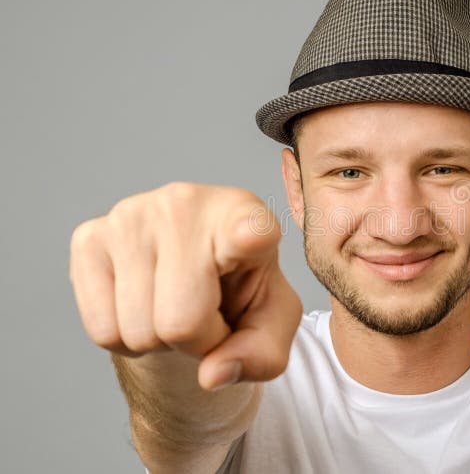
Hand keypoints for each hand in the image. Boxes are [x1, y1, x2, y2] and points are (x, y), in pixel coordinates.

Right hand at [69, 182, 302, 389]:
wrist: (190, 279)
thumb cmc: (241, 293)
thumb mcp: (271, 326)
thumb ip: (262, 355)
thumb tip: (212, 374)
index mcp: (245, 216)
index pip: (247, 227)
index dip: (249, 236)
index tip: (252, 234)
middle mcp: (186, 203)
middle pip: (182, 322)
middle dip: (197, 342)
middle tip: (207, 314)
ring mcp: (130, 215)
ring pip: (139, 332)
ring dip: (160, 341)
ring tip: (176, 305)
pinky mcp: (88, 237)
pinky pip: (103, 331)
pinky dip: (124, 339)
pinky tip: (143, 304)